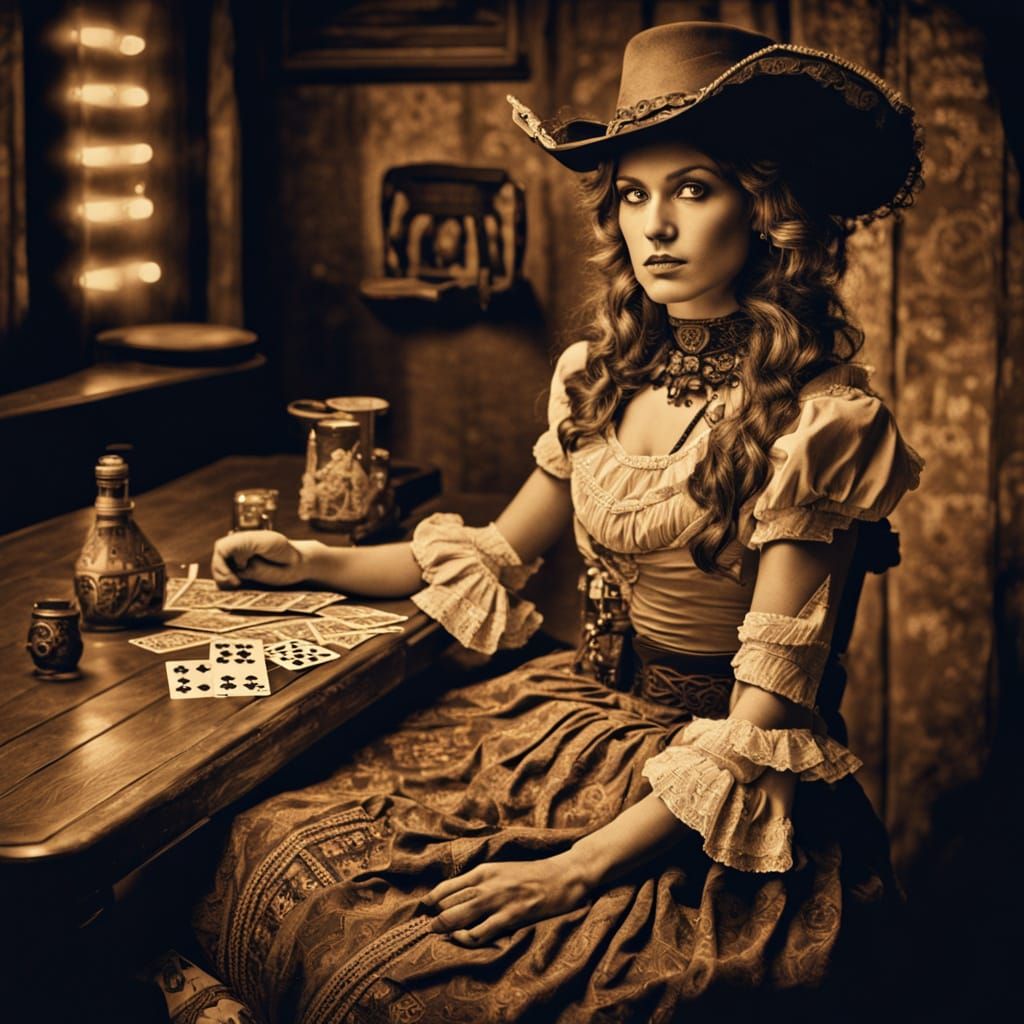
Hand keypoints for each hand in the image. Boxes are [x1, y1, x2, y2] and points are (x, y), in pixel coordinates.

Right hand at [210, 530, 308, 587]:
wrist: (296, 565)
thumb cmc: (285, 552)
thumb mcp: (270, 543)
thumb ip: (248, 545)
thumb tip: (233, 558)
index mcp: (243, 540)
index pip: (222, 548)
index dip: (225, 561)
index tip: (241, 568)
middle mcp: (236, 551)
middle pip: (216, 561)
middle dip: (222, 573)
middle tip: (236, 583)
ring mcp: (237, 563)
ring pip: (217, 572)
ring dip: (223, 580)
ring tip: (237, 585)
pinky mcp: (240, 575)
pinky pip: (223, 581)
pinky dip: (225, 585)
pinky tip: (237, 587)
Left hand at [422, 854, 590, 946]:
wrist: (562, 876)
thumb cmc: (531, 874)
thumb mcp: (501, 870)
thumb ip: (481, 880)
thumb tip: (459, 894)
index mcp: (483, 871)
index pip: (447, 887)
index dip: (432, 900)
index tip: (426, 908)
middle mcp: (486, 884)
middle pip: (448, 904)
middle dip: (435, 919)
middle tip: (432, 928)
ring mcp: (498, 901)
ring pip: (458, 918)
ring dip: (445, 929)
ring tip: (442, 935)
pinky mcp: (511, 917)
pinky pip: (481, 932)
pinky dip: (466, 938)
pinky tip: (464, 939)